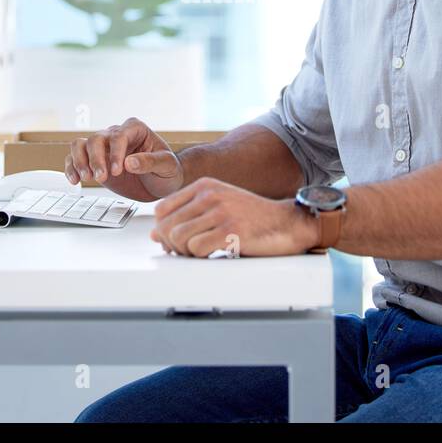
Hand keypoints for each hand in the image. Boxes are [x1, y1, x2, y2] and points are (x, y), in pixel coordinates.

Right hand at [66, 117, 183, 201]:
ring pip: (81, 145)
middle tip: (101, 178)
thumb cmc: (167, 170)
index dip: (115, 153)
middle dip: (96, 159)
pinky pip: (76, 157)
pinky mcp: (95, 161)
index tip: (118, 171)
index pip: (119, 136)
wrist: (161, 183)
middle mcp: (117, 134)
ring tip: (86, 178)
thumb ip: (149, 162)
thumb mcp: (166, 166)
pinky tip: (74, 180)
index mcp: (136, 129)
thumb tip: (129, 162)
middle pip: (96, 139)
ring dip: (80, 161)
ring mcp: (104, 147)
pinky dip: (72, 167)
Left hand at [151, 178, 319, 256]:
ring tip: (202, 253)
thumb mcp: (218, 207)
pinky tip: (213, 254)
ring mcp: (221, 212)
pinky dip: (201, 257)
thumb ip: (187, 216)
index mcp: (204, 185)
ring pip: (178, 238)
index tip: (176, 241)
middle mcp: (210, 195)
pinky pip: (196, 249)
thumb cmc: (251, 218)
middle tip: (187, 253)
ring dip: (186, 253)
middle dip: (172, 246)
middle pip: (167, 226)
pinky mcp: (231, 231)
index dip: (163, 230)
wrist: (286, 223)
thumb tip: (155, 235)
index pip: (162, 210)